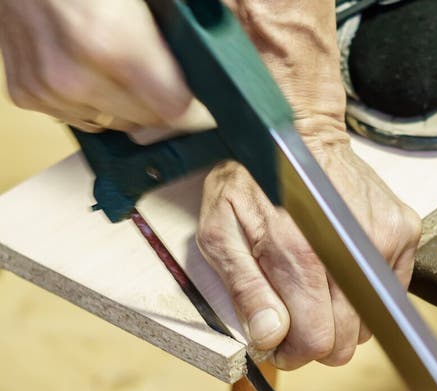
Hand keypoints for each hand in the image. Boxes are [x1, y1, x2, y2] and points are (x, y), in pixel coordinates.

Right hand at [0, 0, 191, 130]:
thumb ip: (175, 25)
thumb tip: (212, 42)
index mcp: (113, 46)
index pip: (175, 109)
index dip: (186, 97)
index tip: (189, 89)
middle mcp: (77, 77)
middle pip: (144, 121)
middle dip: (153, 98)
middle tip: (148, 68)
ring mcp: (49, 91)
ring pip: (111, 122)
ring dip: (118, 101)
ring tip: (107, 61)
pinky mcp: (27, 95)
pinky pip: (78, 118)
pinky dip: (85, 99)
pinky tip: (80, 65)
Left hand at [197, 124, 421, 368]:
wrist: (298, 128)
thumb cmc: (253, 178)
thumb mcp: (220, 231)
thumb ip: (244, 290)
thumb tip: (270, 337)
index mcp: (300, 255)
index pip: (315, 342)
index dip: (293, 352)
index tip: (279, 341)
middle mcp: (350, 250)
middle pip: (346, 341)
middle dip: (316, 339)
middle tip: (295, 315)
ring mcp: (383, 240)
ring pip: (369, 322)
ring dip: (341, 317)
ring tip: (316, 285)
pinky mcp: (405, 232)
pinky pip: (389, 293)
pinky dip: (364, 292)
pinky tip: (339, 267)